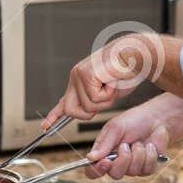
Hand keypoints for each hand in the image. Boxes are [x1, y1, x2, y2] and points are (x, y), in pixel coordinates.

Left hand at [44, 34, 160, 123]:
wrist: (137, 55)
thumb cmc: (127, 73)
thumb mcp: (109, 92)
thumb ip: (95, 101)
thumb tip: (86, 111)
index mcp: (79, 81)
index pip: (64, 102)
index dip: (54, 116)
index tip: (44, 127)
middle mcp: (76, 77)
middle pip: (71, 110)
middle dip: (89, 112)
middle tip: (105, 96)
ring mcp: (78, 75)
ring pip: (87, 107)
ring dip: (105, 101)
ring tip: (112, 84)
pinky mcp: (86, 74)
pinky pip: (95, 99)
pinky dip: (108, 94)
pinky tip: (112, 80)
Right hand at [82, 94, 182, 180]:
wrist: (156, 119)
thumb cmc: (134, 121)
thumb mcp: (116, 128)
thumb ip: (104, 144)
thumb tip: (90, 157)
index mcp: (104, 154)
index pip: (93, 171)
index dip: (96, 171)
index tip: (105, 162)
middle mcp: (117, 163)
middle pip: (115, 175)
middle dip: (123, 160)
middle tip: (126, 145)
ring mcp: (133, 167)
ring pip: (133, 171)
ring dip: (138, 153)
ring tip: (139, 142)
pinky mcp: (147, 168)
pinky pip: (147, 169)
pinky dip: (150, 155)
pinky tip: (150, 146)